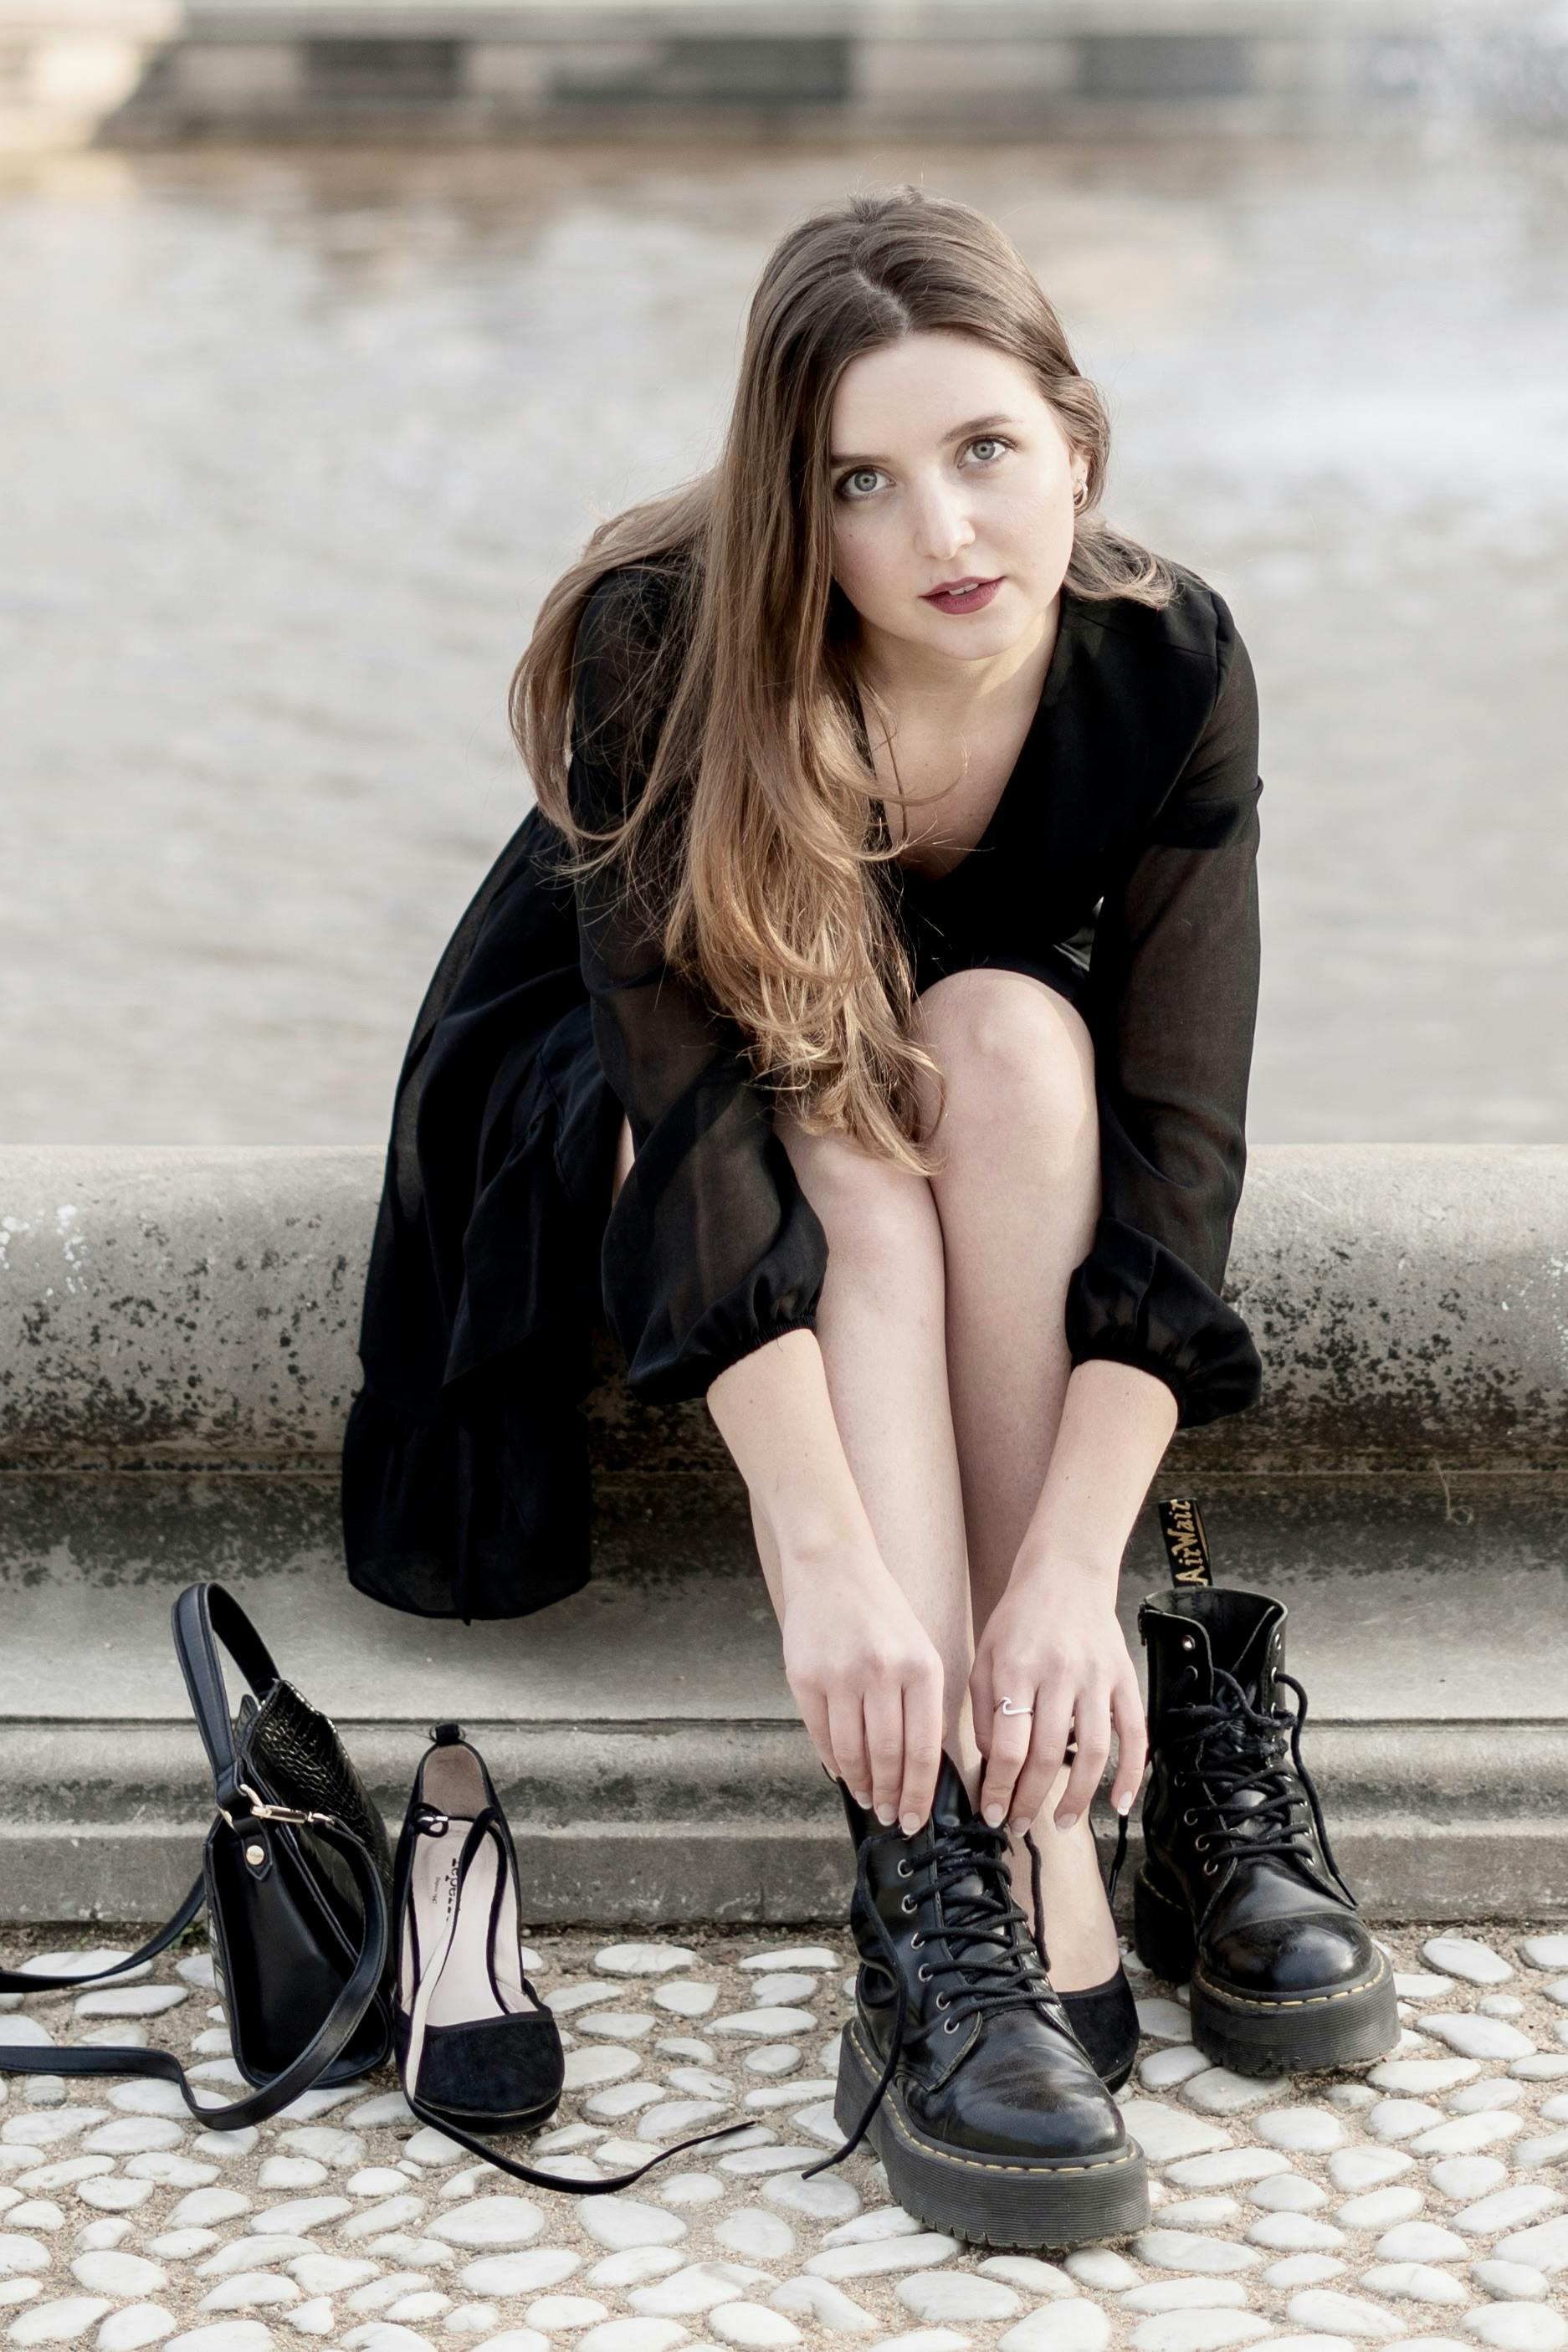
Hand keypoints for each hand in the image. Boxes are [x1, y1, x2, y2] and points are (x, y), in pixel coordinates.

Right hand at [778, 1545, 945, 1836]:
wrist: (832, 1568)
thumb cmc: (881, 1613)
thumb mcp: (921, 1649)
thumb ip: (926, 1703)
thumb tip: (924, 1765)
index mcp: (922, 1667)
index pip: (923, 1748)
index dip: (918, 1792)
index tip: (914, 1819)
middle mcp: (883, 1672)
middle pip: (887, 1756)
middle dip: (889, 1795)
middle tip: (888, 1816)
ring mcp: (841, 1675)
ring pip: (852, 1751)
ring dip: (860, 1783)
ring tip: (866, 1798)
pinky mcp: (804, 1677)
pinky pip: (819, 1734)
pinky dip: (832, 1760)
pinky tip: (841, 1772)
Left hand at [968, 1560, 1145, 1835]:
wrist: (1066, 1575)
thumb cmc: (1019, 1619)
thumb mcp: (985, 1656)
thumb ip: (983, 1710)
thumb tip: (993, 1764)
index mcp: (1016, 1669)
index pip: (1007, 1746)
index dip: (999, 1787)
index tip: (991, 1812)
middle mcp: (1059, 1675)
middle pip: (1048, 1756)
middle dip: (1030, 1800)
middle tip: (1017, 1824)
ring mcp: (1097, 1678)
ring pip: (1092, 1752)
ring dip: (1076, 1797)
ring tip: (1060, 1822)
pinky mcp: (1125, 1679)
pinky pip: (1135, 1734)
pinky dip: (1131, 1773)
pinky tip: (1119, 1804)